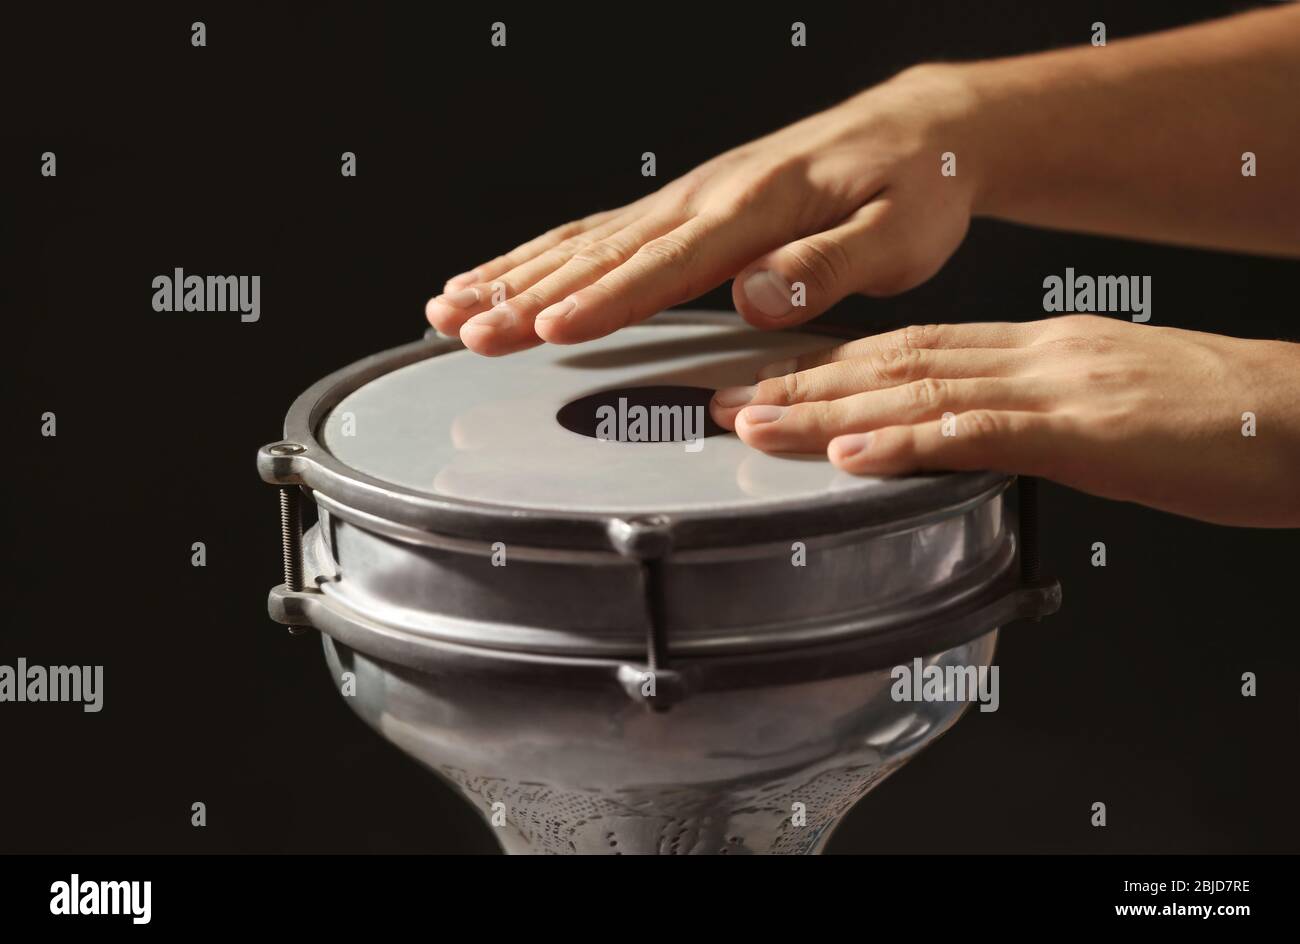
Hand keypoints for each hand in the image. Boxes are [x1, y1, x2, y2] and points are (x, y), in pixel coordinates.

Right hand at [425, 65, 981, 354]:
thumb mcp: (900, 234)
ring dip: (512, 274)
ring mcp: (689, 198)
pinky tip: (501, 276)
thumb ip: (828, 268)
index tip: (548, 328)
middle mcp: (708, 196)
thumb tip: (757, 297)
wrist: (918, 130)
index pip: (668, 262)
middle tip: (461, 329)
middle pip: (601, 251)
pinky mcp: (685, 208)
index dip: (606, 299)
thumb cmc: (916, 187)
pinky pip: (597, 232)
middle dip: (525, 293)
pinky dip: (540, 256)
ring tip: (449, 307)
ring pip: (582, 240)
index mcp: (757, 206)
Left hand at [709, 316, 1299, 527]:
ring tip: (753, 422)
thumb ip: (1031, 422)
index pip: (913, 351)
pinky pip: (983, 431)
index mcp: (1037, 351)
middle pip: (895, 362)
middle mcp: (1035, 355)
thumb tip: (967, 442)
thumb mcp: (1106, 416)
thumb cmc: (1221, 423)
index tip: (768, 381)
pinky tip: (851, 453)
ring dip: (827, 408)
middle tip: (723, 401)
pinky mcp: (1089, 430)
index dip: (830, 365)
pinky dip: (910, 439)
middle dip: (802, 382)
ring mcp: (1059, 385)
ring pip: (919, 388)